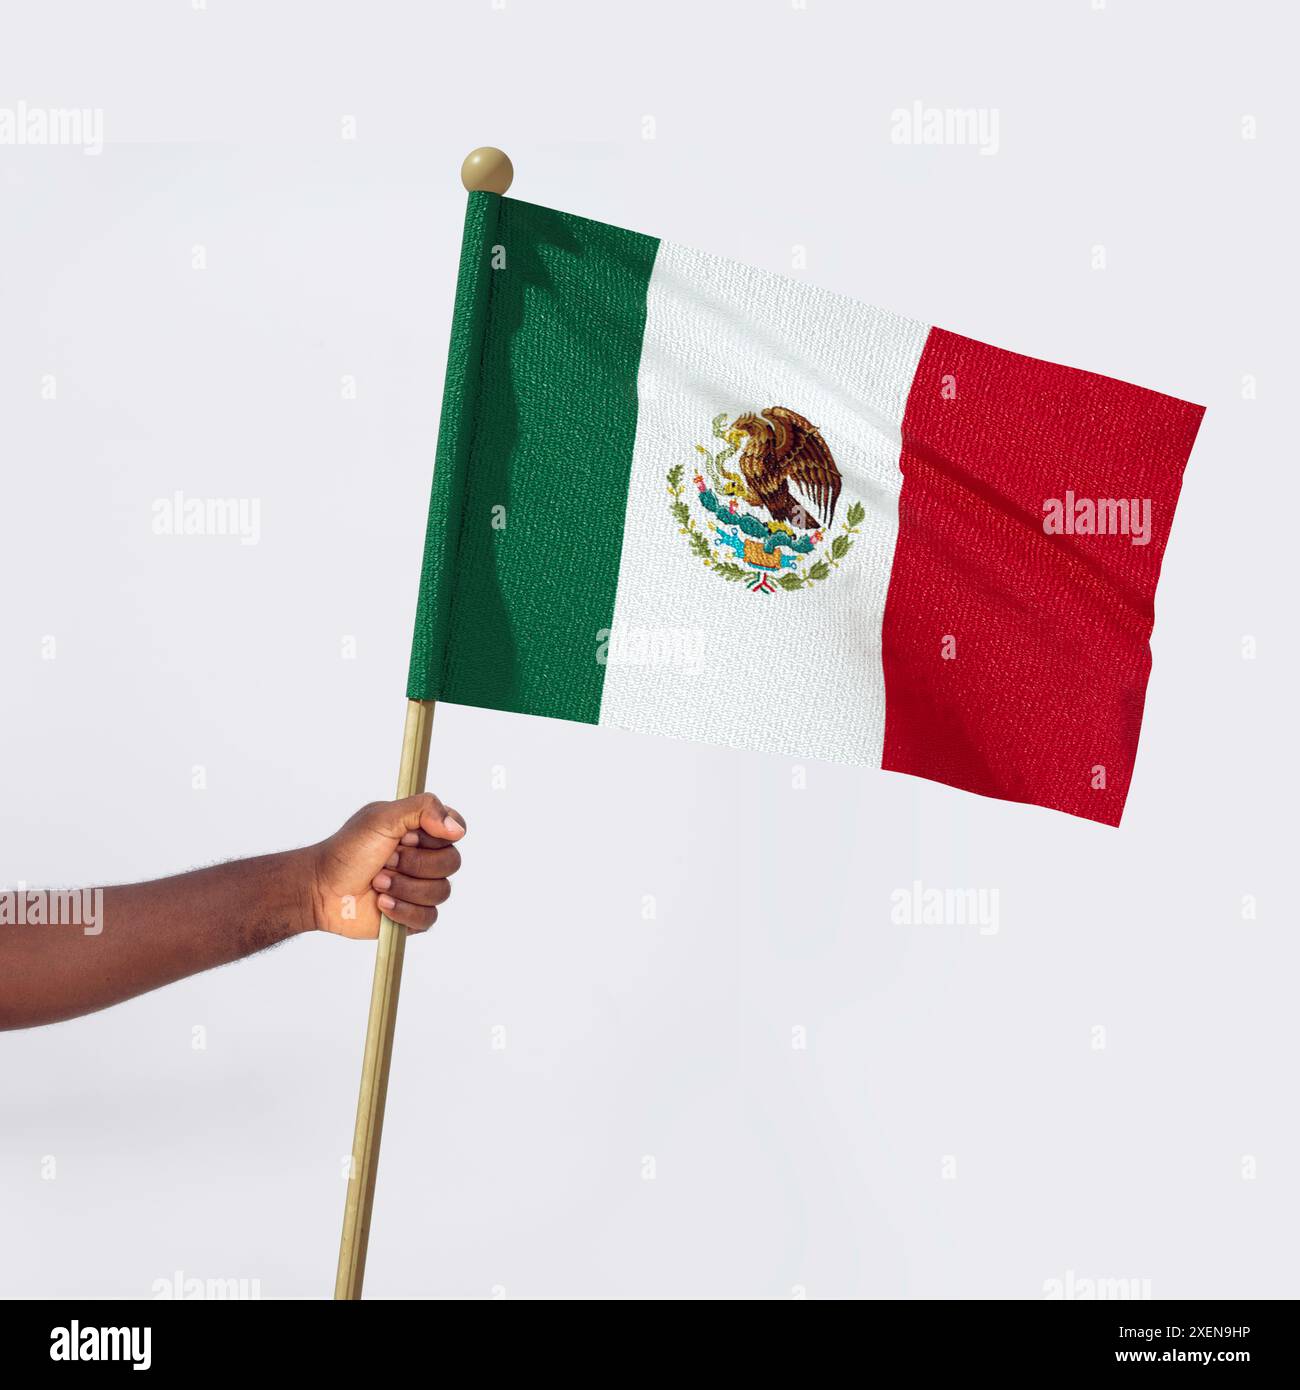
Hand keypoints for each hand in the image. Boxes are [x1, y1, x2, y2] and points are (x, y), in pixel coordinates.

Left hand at [308, 793, 465, 938]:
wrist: (322, 889)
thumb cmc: (347, 850)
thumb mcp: (383, 817)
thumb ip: (423, 809)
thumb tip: (457, 829)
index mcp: (421, 830)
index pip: (456, 829)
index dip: (436, 837)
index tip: (407, 837)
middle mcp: (425, 857)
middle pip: (451, 862)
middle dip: (414, 863)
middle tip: (386, 860)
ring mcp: (421, 887)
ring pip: (441, 892)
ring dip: (404, 887)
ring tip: (378, 882)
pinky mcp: (414, 916)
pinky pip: (429, 917)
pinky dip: (403, 910)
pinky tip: (381, 903)